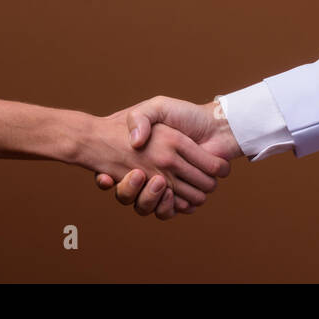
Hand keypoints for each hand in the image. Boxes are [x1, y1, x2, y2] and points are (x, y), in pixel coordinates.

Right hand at [94, 96, 242, 216]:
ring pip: (146, 206)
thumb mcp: (157, 107)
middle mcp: (149, 173)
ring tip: (157, 181)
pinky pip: (168, 211)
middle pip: (129, 194)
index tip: (106, 176)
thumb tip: (135, 142)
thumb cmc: (185, 115)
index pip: (110, 175)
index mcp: (139, 156)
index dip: (104, 179)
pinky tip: (168, 191)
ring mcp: (166, 186)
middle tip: (138, 173)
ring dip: (149, 197)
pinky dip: (168, 206)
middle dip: (130, 188)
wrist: (214, 126)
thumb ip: (141, 117)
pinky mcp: (181, 197)